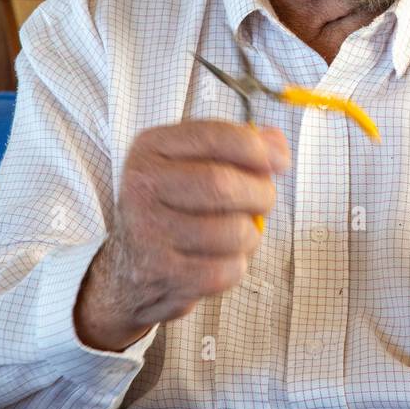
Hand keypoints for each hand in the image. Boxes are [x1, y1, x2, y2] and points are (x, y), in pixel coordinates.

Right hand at [74, 120, 290, 351]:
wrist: (129, 270)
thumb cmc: (175, 208)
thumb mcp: (193, 164)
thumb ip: (238, 146)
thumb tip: (278, 147)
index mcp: (151, 148)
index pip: (214, 136)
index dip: (257, 148)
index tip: (280, 162)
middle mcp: (142, 186)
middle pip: (223, 185)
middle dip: (260, 194)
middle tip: (264, 202)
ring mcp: (147, 231)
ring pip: (232, 231)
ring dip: (251, 235)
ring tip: (242, 233)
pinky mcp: (161, 272)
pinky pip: (224, 270)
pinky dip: (236, 266)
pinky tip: (222, 259)